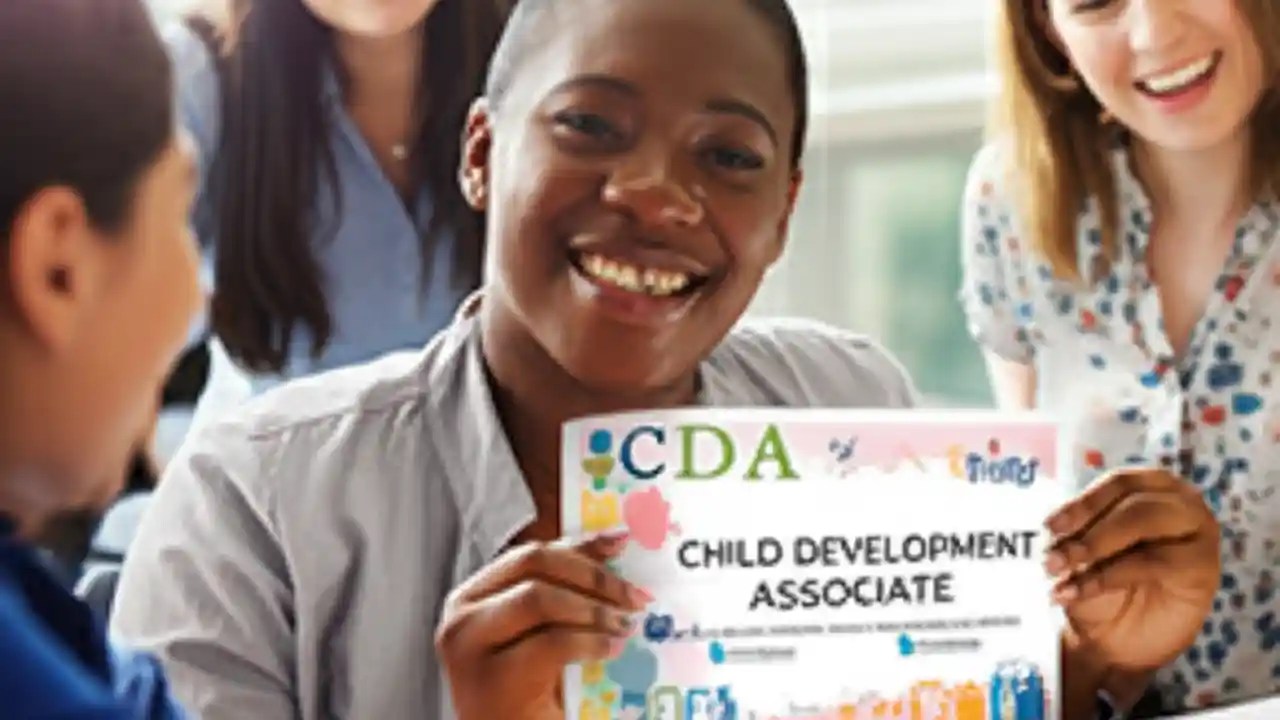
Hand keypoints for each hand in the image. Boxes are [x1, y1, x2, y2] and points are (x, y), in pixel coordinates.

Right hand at [436, 532, 649, 719]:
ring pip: (539, 599)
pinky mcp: (490, 679)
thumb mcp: (544, 632)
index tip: (621, 543)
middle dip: (592, 575)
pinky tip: (611, 649)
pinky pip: (551, 642)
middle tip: (634, 596)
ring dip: (593, 609)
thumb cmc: (527, 696)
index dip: (579, 546)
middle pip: (533, 564)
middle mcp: (461, 615)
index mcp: (472, 597)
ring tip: (624, 625)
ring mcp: (468, 647)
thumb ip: (564, 589)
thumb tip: (613, 543)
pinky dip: (590, 642)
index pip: (529, 555)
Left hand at [1046, 468, 1219, 673]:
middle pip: (1131, 500)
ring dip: (1096, 546)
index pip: (1116, 483)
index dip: (1082, 503)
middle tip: (1052, 559)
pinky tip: (1080, 591)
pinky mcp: (1204, 565)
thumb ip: (1073, 533)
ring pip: (1143, 521)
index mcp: (1149, 486)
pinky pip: (1153, 562)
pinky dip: (1109, 576)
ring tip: (1062, 572)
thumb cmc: (1100, 583)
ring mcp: (1197, 530)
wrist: (1118, 639)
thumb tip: (1054, 529)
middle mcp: (1178, 500)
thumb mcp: (1080, 552)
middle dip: (1087, 529)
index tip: (1050, 527)